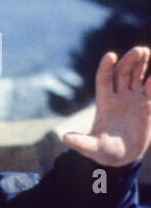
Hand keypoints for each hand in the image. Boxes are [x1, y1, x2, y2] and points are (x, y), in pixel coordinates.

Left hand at [63, 46, 150, 166]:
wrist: (121, 157)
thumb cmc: (103, 152)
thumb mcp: (91, 148)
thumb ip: (80, 142)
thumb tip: (65, 139)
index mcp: (104, 103)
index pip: (104, 80)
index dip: (105, 68)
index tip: (110, 55)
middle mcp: (118, 98)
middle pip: (122, 74)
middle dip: (129, 61)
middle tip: (139, 50)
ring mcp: (132, 100)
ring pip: (136, 77)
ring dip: (141, 64)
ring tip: (145, 51)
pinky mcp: (146, 106)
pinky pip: (150, 90)